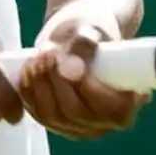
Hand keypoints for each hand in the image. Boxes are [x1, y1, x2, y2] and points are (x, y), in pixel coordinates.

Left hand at [17, 9, 149, 140]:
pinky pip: (36, 114)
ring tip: (37, 56)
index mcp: (128, 103)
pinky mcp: (54, 122)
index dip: (89, 89)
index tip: (71, 61)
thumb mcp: (93, 28)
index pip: (112, 111)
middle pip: (75, 113)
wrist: (78, 35)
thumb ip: (86, 44)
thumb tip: (70, 68)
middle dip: (57, 82)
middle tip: (48, 53)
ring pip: (52, 116)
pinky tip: (28, 68)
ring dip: (40, 86)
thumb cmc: (94, 30)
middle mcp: (104, 123)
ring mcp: (77, 126)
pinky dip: (28, 92)